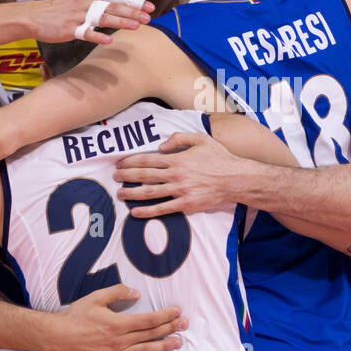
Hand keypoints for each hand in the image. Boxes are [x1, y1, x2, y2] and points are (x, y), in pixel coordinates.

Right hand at [30, 0, 152, 44]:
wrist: (34, 16)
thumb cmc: (60, 10)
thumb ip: (98, 1)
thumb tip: (119, 4)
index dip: (134, 2)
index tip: (149, 6)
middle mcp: (86, 3)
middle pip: (114, 7)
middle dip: (133, 12)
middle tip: (149, 17)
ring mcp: (78, 16)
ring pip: (103, 18)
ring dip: (121, 22)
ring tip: (137, 26)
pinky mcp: (70, 29)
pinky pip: (86, 33)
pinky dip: (97, 37)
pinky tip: (108, 41)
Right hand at [50, 283, 187, 350]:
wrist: (58, 336)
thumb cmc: (76, 315)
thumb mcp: (96, 297)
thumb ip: (117, 293)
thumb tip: (136, 293)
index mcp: (118, 323)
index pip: (149, 320)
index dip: (166, 316)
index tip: (178, 312)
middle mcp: (119, 341)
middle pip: (151, 335)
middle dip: (170, 329)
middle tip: (185, 325)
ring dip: (164, 346)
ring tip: (178, 343)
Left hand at [114, 132, 242, 216]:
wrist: (236, 179)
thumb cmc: (220, 158)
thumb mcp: (201, 138)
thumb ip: (180, 138)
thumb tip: (161, 146)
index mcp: (177, 158)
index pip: (148, 159)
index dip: (131, 161)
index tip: (120, 164)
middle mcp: (175, 174)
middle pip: (144, 175)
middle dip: (126, 176)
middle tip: (114, 177)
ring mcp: (180, 191)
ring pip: (149, 192)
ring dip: (132, 193)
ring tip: (120, 194)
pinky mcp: (186, 205)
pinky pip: (162, 209)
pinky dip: (147, 212)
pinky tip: (135, 212)